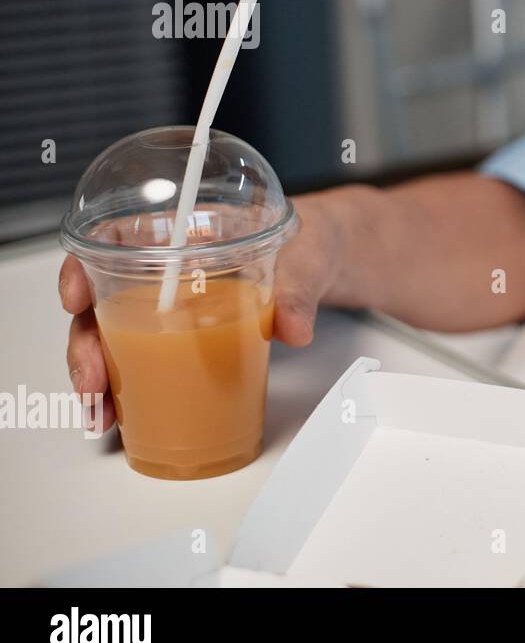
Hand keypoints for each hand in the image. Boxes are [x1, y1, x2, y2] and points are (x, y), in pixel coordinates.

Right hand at [58, 194, 342, 422]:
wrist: (331, 259)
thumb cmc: (311, 242)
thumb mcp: (309, 258)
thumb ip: (299, 290)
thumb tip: (293, 327)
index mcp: (187, 230)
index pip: (114, 238)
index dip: (82, 266)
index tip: (76, 299)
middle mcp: (168, 265)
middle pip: (104, 298)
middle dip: (86, 344)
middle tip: (93, 381)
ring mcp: (173, 302)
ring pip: (113, 333)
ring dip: (98, 374)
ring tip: (101, 411)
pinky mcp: (186, 333)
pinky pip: (143, 355)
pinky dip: (124, 385)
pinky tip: (118, 412)